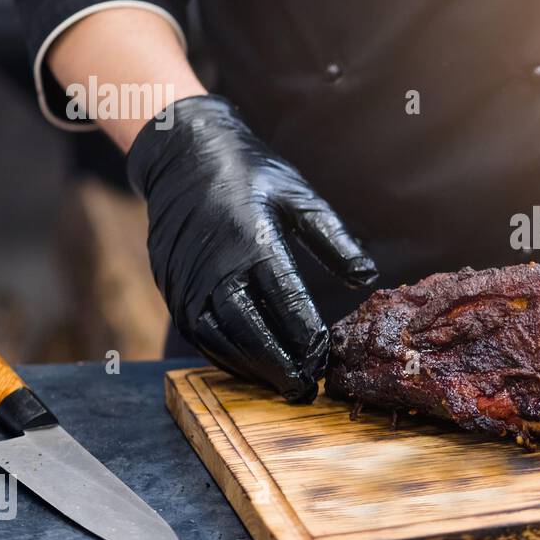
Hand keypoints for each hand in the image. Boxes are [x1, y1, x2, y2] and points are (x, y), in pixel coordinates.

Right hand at [127, 95, 377, 401]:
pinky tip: (250, 367)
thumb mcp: (299, 197)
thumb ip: (335, 240)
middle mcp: (215, 265)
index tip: (327, 359)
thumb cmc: (249, 172)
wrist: (182, 151)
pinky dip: (224, 356)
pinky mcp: (171, 287)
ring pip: (221, 340)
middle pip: (252, 331)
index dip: (308, 336)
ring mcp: (187, 279)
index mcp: (253, 240)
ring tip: (283, 384)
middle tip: (308, 388)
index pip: (286, 301)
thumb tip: (367, 277)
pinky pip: (198, 333)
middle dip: (282, 365)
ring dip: (253, 368)